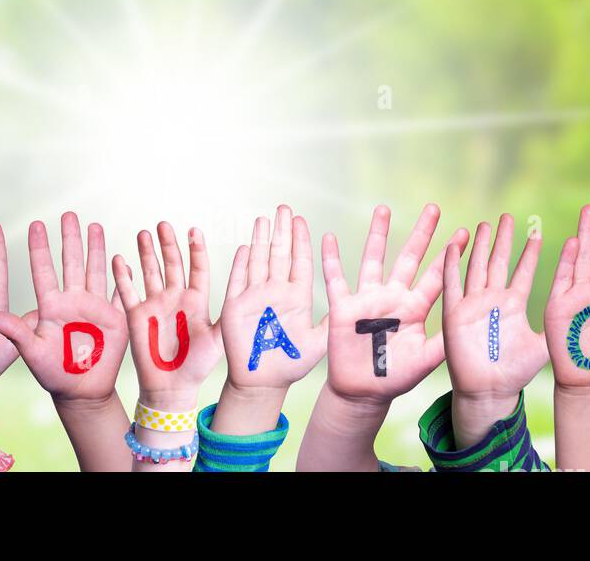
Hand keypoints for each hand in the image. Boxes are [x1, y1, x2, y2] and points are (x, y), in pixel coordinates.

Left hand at [0, 212, 127, 402]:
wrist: (80, 391)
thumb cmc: (52, 373)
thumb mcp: (31, 351)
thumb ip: (14, 331)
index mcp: (51, 306)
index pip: (44, 271)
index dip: (40, 249)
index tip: (37, 225)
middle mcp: (72, 301)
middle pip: (71, 263)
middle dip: (70, 238)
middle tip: (68, 214)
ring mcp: (95, 308)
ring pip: (96, 271)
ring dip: (95, 248)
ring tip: (93, 225)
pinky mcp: (115, 319)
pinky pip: (121, 294)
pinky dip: (123, 279)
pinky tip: (124, 260)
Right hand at [112, 222, 221, 410]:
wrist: (171, 386)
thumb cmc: (197, 366)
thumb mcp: (217, 340)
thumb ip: (226, 318)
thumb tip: (244, 292)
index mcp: (196, 300)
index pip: (197, 268)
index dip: (196, 249)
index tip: (194, 230)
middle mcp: (176, 298)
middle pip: (172, 264)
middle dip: (168, 244)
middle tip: (164, 224)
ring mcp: (155, 304)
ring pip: (150, 271)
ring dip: (147, 253)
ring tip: (144, 233)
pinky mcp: (136, 315)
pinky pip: (128, 291)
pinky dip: (123, 276)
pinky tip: (119, 259)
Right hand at [220, 205, 326, 390]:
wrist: (263, 382)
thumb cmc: (292, 364)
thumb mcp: (320, 342)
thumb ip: (332, 321)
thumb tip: (354, 303)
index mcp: (296, 296)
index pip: (299, 261)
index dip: (300, 240)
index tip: (300, 220)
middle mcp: (276, 292)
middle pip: (279, 254)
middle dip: (282, 231)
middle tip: (284, 208)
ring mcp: (255, 297)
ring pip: (258, 261)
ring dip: (261, 240)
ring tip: (264, 219)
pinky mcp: (235, 306)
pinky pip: (238, 279)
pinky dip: (240, 263)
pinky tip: (244, 246)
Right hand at [321, 204, 463, 401]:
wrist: (364, 392)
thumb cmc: (397, 377)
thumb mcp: (425, 360)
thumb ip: (443, 342)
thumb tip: (468, 326)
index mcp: (416, 308)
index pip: (437, 276)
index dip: (450, 256)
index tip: (465, 232)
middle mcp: (394, 298)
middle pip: (409, 258)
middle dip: (421, 234)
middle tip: (434, 208)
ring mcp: (368, 300)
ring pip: (373, 260)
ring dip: (378, 235)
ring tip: (383, 209)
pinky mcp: (343, 308)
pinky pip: (335, 279)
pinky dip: (331, 259)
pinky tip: (329, 238)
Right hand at [442, 214, 546, 446]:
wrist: (488, 391)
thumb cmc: (516, 373)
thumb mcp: (543, 346)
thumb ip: (558, 327)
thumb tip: (584, 313)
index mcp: (514, 305)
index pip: (523, 271)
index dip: (529, 252)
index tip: (537, 231)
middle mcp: (494, 300)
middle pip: (498, 262)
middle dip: (504, 240)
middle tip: (508, 217)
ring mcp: (473, 304)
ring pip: (475, 267)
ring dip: (479, 246)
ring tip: (484, 224)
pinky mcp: (455, 313)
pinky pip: (452, 284)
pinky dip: (451, 265)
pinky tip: (453, 246)